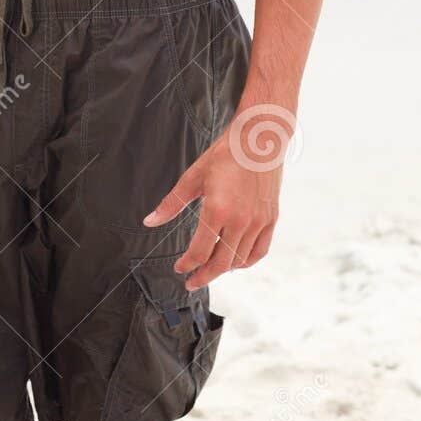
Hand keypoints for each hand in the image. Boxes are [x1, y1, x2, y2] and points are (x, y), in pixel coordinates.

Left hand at [142, 121, 281, 289]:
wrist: (260, 139)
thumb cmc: (226, 154)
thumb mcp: (194, 177)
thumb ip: (172, 203)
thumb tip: (149, 221)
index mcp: (217, 210)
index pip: (200, 252)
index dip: (187, 265)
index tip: (180, 268)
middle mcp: (240, 221)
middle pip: (220, 264)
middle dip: (203, 276)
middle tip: (192, 281)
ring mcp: (258, 222)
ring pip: (240, 260)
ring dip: (223, 269)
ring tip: (211, 269)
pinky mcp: (270, 219)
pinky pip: (260, 251)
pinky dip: (247, 262)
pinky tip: (236, 261)